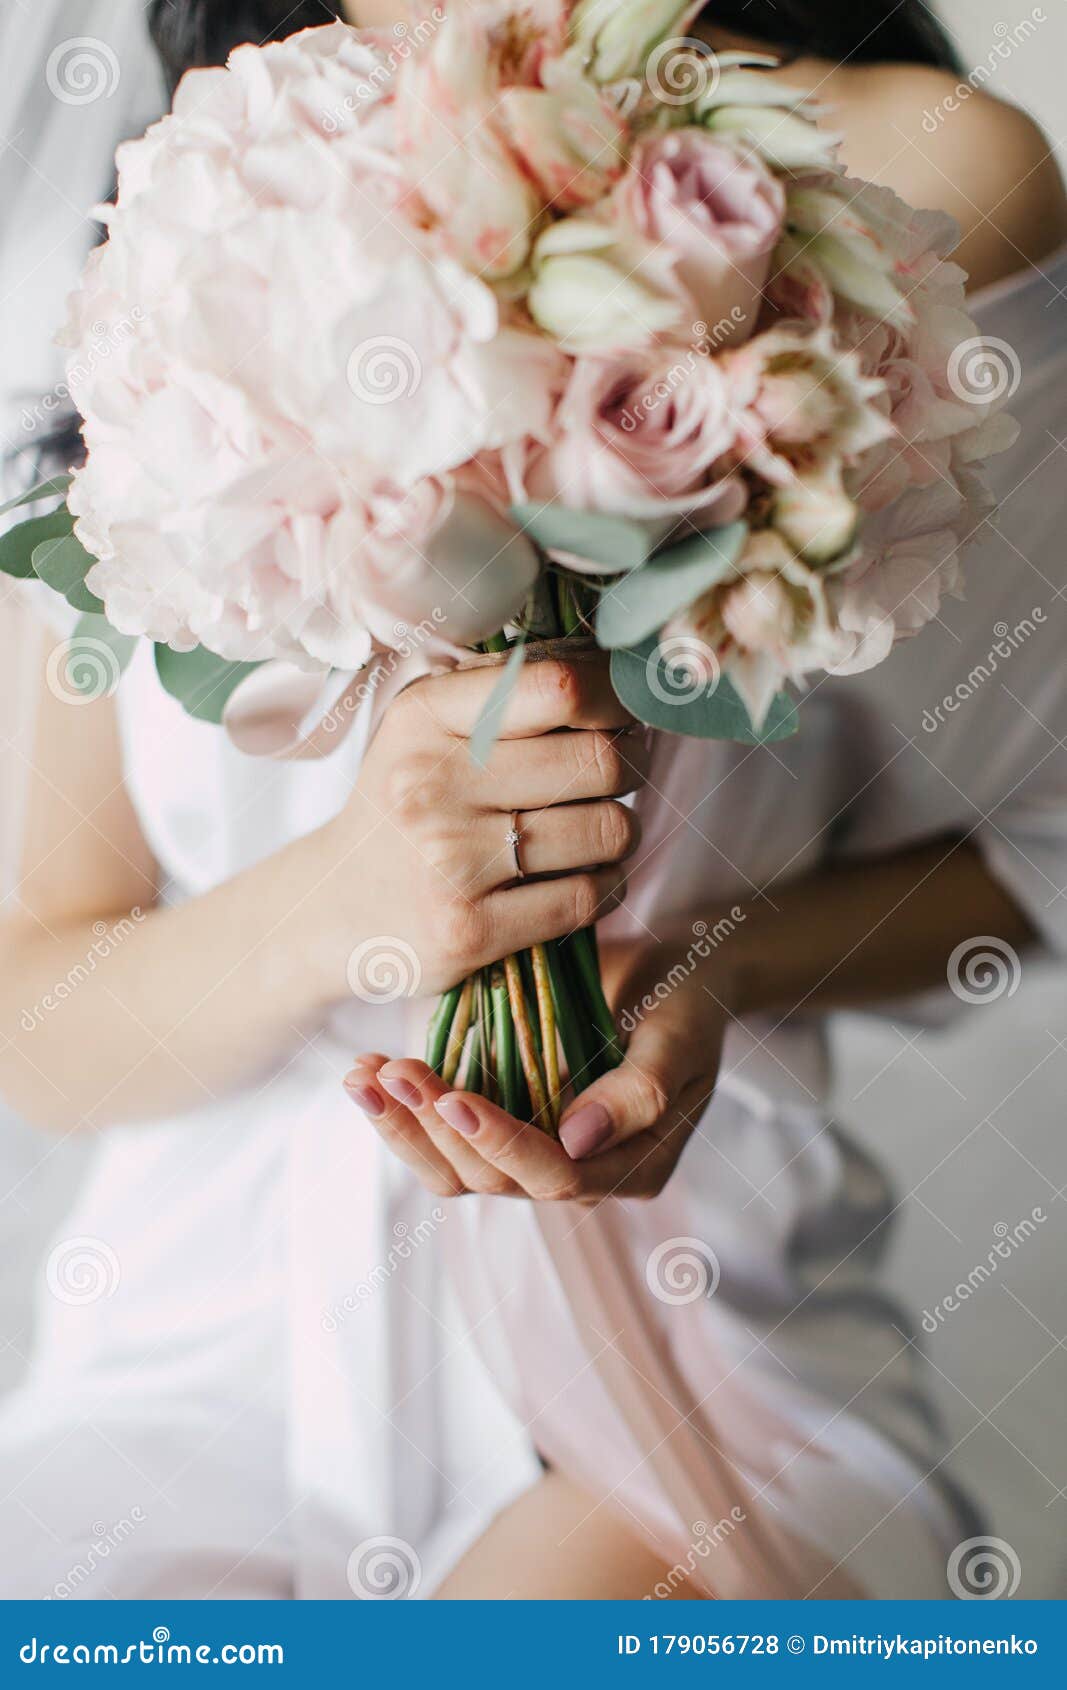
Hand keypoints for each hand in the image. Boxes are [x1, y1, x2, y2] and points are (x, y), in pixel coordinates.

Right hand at [309, 654, 647, 1000]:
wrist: (334, 910)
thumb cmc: (405, 809)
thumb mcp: (428, 732)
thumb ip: (507, 697)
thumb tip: (620, 684)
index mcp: (425, 718)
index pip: (559, 688)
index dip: (614, 699)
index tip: (622, 716)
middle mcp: (432, 783)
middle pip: (597, 761)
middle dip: (623, 771)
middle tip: (610, 780)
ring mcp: (449, 861)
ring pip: (604, 830)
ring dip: (619, 832)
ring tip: (594, 833)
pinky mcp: (469, 929)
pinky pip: (586, 897)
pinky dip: (606, 886)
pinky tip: (586, 879)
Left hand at [345, 937, 733, 1200]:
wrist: (674, 973)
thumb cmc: (688, 997)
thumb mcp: (682, 1033)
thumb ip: (642, 1089)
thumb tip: (577, 1139)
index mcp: (633, 1166)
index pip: (556, 1176)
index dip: (503, 1144)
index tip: (454, 1098)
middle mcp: (579, 1172)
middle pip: (492, 1180)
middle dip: (436, 1130)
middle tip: (393, 1073)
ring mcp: (534, 1151)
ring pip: (455, 1169)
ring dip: (404, 1128)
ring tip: (365, 1077)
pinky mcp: (501, 1122)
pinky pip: (444, 1136)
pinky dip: (402, 1109)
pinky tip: (367, 1071)